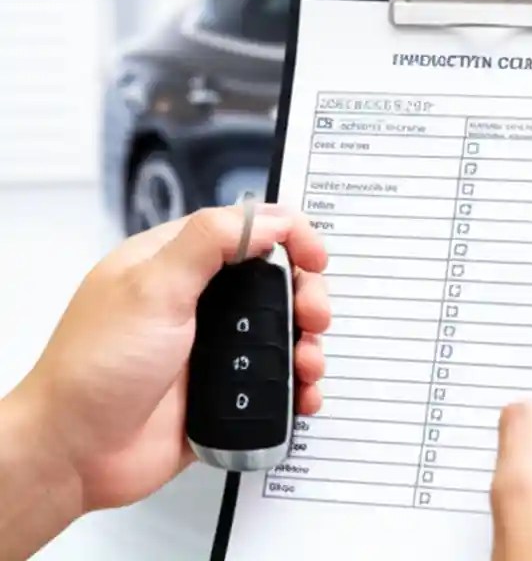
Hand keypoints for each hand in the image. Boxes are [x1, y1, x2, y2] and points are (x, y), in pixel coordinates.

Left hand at [8, 204, 329, 511]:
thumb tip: (267, 218)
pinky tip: (302, 394)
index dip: (290, 235)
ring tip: (307, 363)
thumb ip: (209, 241)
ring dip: (309, 344)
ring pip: (285, 333)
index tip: (314, 257)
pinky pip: (277, 383)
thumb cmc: (95, 368)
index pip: (247, 228)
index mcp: (176, 263)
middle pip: (278, 281)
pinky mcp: (225, 391)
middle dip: (308, 295)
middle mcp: (198, 301)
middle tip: (314, 316)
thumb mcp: (151, 287)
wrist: (77, 452)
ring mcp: (214, 348)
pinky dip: (299, 388)